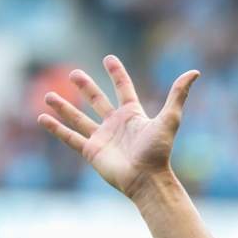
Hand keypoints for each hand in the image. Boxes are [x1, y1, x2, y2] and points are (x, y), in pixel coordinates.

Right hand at [37, 56, 199, 200]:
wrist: (147, 179)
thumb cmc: (158, 151)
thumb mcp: (170, 119)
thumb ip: (179, 95)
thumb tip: (194, 72)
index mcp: (133, 115)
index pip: (123, 89)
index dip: (117, 74)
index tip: (108, 58)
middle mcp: (116, 125)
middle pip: (98, 101)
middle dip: (86, 87)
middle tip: (74, 73)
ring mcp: (102, 138)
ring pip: (79, 118)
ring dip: (64, 107)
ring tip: (48, 95)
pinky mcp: (91, 151)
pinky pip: (70, 137)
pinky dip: (56, 128)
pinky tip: (43, 118)